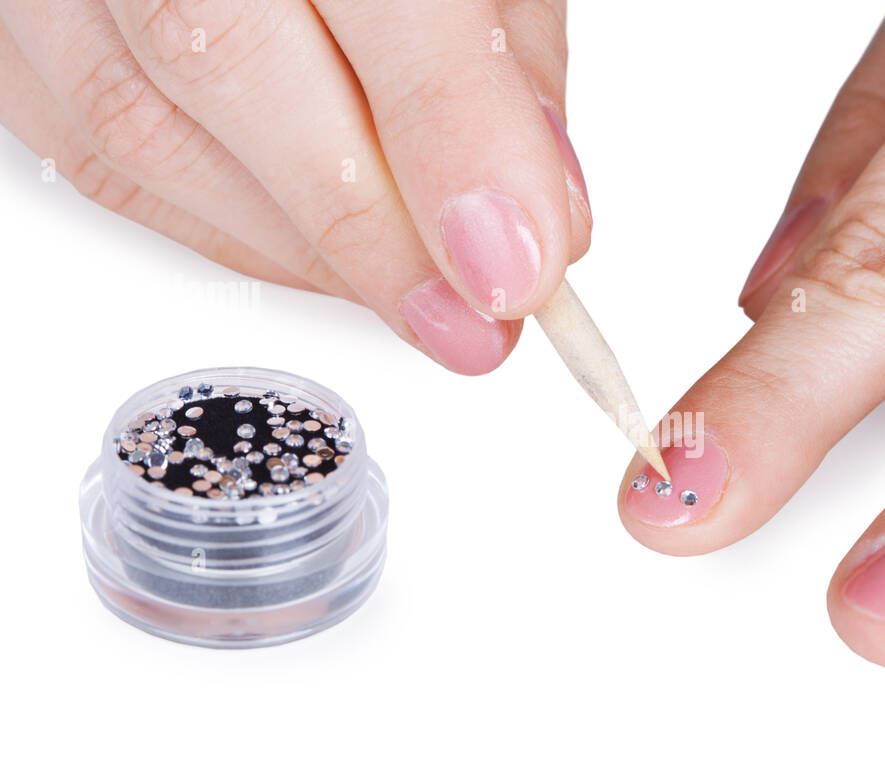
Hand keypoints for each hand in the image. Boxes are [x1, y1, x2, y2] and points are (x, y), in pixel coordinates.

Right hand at [0, 0, 588, 374]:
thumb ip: (506, 58)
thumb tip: (530, 220)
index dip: (446, 141)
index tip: (511, 266)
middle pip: (220, 56)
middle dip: (367, 227)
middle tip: (473, 318)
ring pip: (145, 127)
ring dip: (306, 250)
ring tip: (416, 292)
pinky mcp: (22, 40)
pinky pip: (104, 159)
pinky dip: (233, 233)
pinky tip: (322, 255)